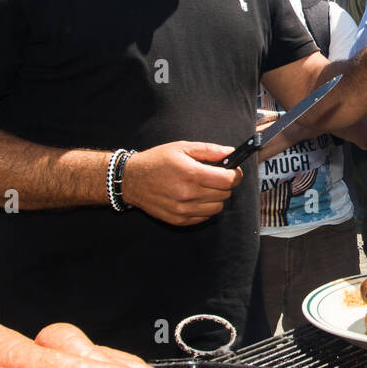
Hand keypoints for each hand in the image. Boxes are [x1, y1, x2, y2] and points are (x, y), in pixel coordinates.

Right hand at [122, 141, 243, 226]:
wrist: (132, 180)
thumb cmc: (157, 161)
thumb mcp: (182, 148)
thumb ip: (209, 150)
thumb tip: (231, 152)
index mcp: (192, 174)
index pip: (228, 180)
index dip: (234, 175)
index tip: (233, 171)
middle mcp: (189, 194)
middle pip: (225, 194)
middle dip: (224, 184)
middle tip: (215, 177)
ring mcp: (184, 209)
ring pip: (217, 207)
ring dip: (215, 198)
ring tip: (204, 188)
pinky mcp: (179, 220)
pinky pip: (204, 217)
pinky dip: (205, 208)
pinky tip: (195, 198)